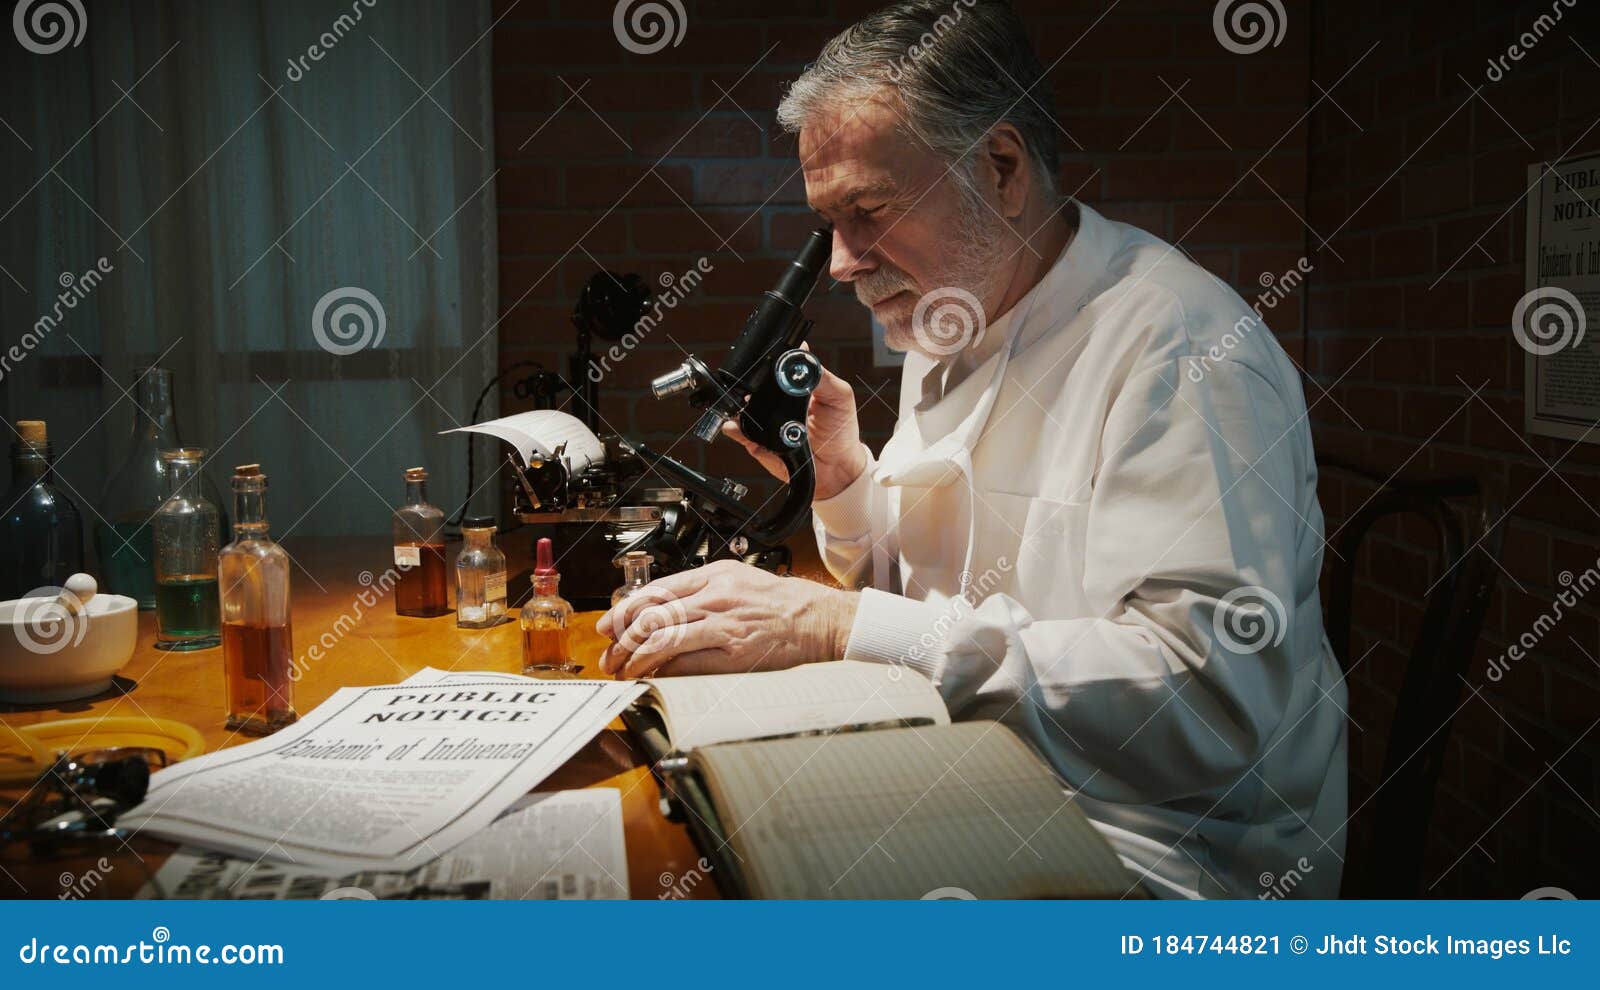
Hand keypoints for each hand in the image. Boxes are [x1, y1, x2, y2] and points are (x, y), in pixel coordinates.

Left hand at [596, 559, 858, 678]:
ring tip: (624, 669)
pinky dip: (663, 670)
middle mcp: (716, 596)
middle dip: (622, 638)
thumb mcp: (738, 579)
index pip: (655, 590)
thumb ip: (701, 590)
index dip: (624, 610)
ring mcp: (724, 624)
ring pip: (663, 638)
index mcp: (714, 575)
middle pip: (652, 614)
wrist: (818, 619)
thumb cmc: (781, 602)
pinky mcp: (735, 652)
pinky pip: (687, 662)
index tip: (608, 625)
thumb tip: (661, 610)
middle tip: (609, 654)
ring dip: (636, 657)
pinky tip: (652, 675)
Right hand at [720, 356, 866, 500]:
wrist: (835, 468)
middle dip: (751, 382)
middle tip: (754, 386)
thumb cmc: (840, 429)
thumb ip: (822, 378)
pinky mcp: (757, 440)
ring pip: (743, 406)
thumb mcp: (839, 396)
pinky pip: (739, 431)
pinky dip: (734, 428)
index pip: (777, 365)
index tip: (770, 362)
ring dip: (740, 404)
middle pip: (755, 384)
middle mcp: (777, 400)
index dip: (771, 361)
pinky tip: (735, 424)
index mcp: (795, 384)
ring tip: (743, 404)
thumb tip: (803, 358)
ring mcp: (766, 419)